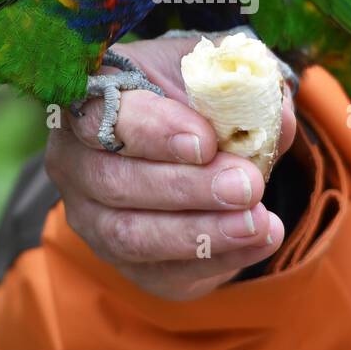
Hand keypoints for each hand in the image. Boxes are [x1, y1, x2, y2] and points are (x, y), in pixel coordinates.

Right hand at [45, 36, 295, 299]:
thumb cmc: (191, 96)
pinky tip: (259, 240)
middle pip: (114, 183)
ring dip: (200, 233)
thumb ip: (242, 87)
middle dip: (186, 188)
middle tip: (247, 184)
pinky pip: (162, 273)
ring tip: (257, 221)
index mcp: (88, 101)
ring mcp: (91, 217)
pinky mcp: (125, 261)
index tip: (206, 142)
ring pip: (131, 236)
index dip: (152, 132)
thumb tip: (276, 119)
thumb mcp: (214, 76)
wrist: (191, 142)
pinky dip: (216, 260)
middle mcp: (74, 161)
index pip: (102, 117)